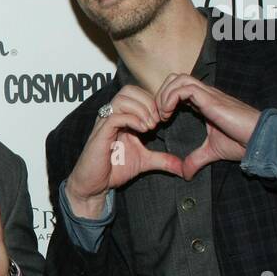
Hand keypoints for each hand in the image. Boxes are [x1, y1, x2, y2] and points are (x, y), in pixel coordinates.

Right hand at [65, 86, 181, 217]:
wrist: (94, 185)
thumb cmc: (114, 170)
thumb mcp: (144, 161)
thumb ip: (162, 159)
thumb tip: (182, 167)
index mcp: (121, 117)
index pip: (136, 93)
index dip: (152, 101)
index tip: (162, 119)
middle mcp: (111, 116)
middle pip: (128, 90)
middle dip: (148, 102)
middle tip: (157, 121)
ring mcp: (104, 124)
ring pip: (121, 99)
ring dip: (141, 109)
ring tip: (150, 126)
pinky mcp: (100, 134)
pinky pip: (115, 117)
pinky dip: (133, 120)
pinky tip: (143, 131)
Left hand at [155, 73, 260, 180]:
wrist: (258, 140)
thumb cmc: (241, 142)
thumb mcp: (212, 152)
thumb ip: (196, 159)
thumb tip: (185, 174)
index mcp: (204, 102)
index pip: (178, 88)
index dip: (165, 100)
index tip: (162, 119)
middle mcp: (205, 94)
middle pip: (175, 78)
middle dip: (161, 93)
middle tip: (159, 115)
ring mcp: (208, 94)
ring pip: (178, 78)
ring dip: (164, 95)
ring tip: (163, 115)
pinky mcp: (211, 99)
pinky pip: (184, 88)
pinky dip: (170, 98)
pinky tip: (168, 115)